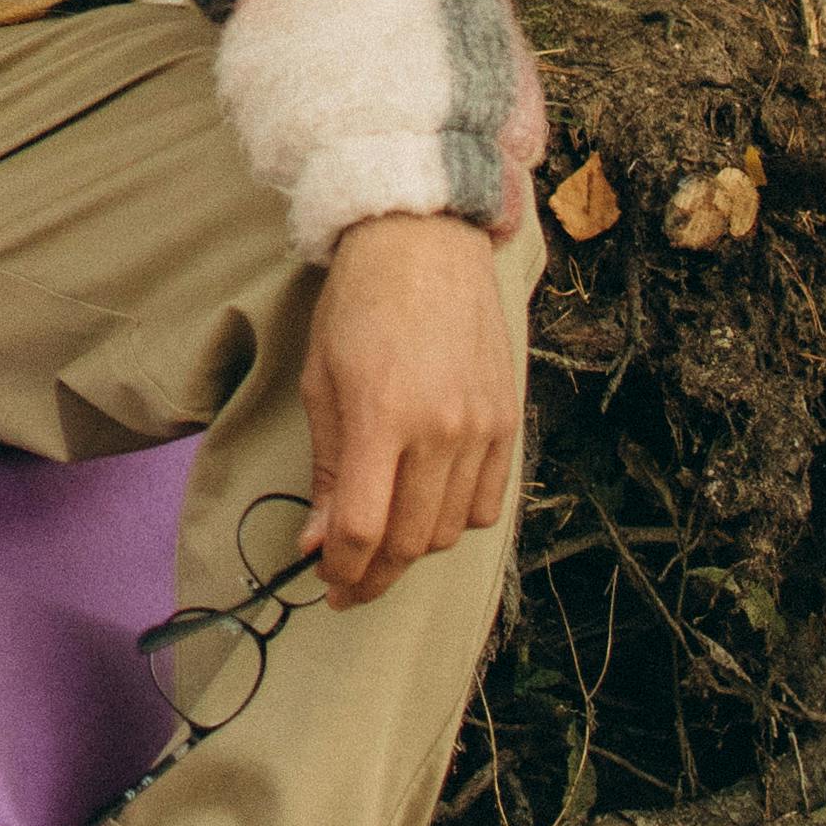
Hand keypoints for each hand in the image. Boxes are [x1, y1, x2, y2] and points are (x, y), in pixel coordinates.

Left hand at [304, 210, 519, 604]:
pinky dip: (456, 519)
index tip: (326, 584)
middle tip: (348, 581)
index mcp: (382, 416)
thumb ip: (327, 469)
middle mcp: (440, 429)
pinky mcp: (507, 421)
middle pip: (410, 541)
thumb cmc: (359, 304)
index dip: (342, 571)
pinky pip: (488, 503)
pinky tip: (428, 508)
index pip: (363, 528)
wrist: (423, 241)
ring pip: (450, 530)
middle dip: (374, 574)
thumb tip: (318, 542)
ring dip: (413, 549)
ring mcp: (481, 427)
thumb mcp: (321, 382)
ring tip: (384, 539)